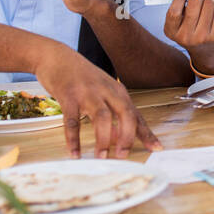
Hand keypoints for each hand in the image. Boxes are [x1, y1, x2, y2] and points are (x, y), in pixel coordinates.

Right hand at [32, 43, 161, 158]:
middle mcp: (106, 91)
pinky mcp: (68, 96)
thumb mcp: (102, 91)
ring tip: (101, 156)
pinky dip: (74, 139)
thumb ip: (112, 112)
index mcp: (118, 91)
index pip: (136, 115)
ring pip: (102, 117)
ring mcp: (88, 92)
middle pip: (125, 114)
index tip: (157, 148)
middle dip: (127, 136)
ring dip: (103, 139)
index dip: (146, 133)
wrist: (56, 57)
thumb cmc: (81, 77)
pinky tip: (74, 152)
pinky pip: (72, 121)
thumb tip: (117, 137)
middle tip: (122, 155)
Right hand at [163, 0, 213, 73]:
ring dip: (208, 3)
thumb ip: (179, 10)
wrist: (207, 53)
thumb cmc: (191, 32)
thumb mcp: (179, 25)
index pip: (173, 13)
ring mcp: (201, 37)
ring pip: (208, 4)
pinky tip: (213, 16)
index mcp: (172, 32)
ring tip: (206, 9)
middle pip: (194, 4)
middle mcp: (185, 37)